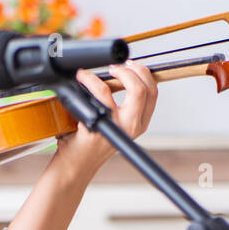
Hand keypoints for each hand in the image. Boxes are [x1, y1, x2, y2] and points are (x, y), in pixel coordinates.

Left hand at [53, 59, 157, 176]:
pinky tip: (83, 77)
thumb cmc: (91, 142)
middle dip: (135, 70)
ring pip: (133, 90)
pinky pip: (101, 93)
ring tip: (107, 69)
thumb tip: (120, 75)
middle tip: (118, 66)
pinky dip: (91, 79)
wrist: (75, 164)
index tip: (130, 65)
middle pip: (147, 90)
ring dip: (119, 72)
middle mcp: (133, 126)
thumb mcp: (115, 124)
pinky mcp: (101, 125)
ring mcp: (119, 127)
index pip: (153, 93)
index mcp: (139, 123)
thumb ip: (122, 105)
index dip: (143, 74)